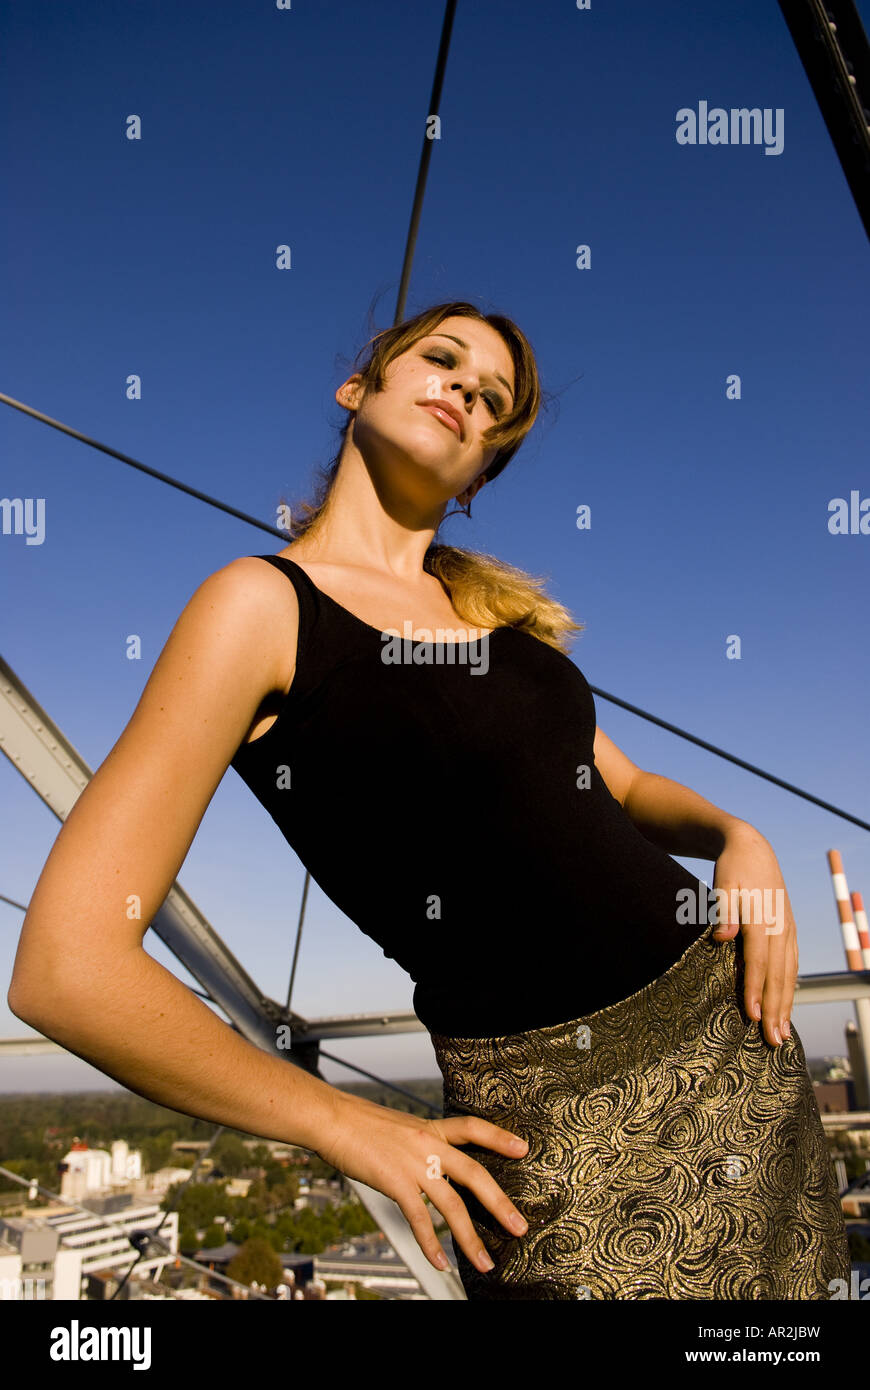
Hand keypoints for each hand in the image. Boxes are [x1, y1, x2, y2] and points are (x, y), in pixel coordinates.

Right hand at [313, 1090, 528, 1273]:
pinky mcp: (395, 1182)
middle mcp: (428, 1145)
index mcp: (430, 1128)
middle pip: (474, 1173)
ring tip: (485, 1263)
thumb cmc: (359, 1123)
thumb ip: (418, 1144)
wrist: (332, 1118)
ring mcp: (413, 1164)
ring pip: (452, 1204)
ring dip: (470, 1238)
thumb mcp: (399, 1127)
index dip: (499, 1138)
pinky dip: (430, 1243)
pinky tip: (439, 1263)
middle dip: (500, 1203)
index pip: (473, 1128)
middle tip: (520, 1227)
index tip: (524, 1148)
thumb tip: (429, 1161)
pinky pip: (419, 1218)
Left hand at [709, 822, 798, 1047]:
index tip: (752, 1017)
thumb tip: (721, 939)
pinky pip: (791, 964)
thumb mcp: (724, 882)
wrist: (751, 847)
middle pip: (778, 975)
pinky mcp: (789, 929)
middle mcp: (780, 927)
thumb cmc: (732, 867)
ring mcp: (788, 929)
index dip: (755, 990)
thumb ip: (723, 911)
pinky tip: (786, 1005)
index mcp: (763, 919)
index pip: (758, 962)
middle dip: (776, 1010)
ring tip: (782, 1033)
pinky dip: (789, 987)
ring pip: (789, 973)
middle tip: (773, 1042)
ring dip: (786, 1004)